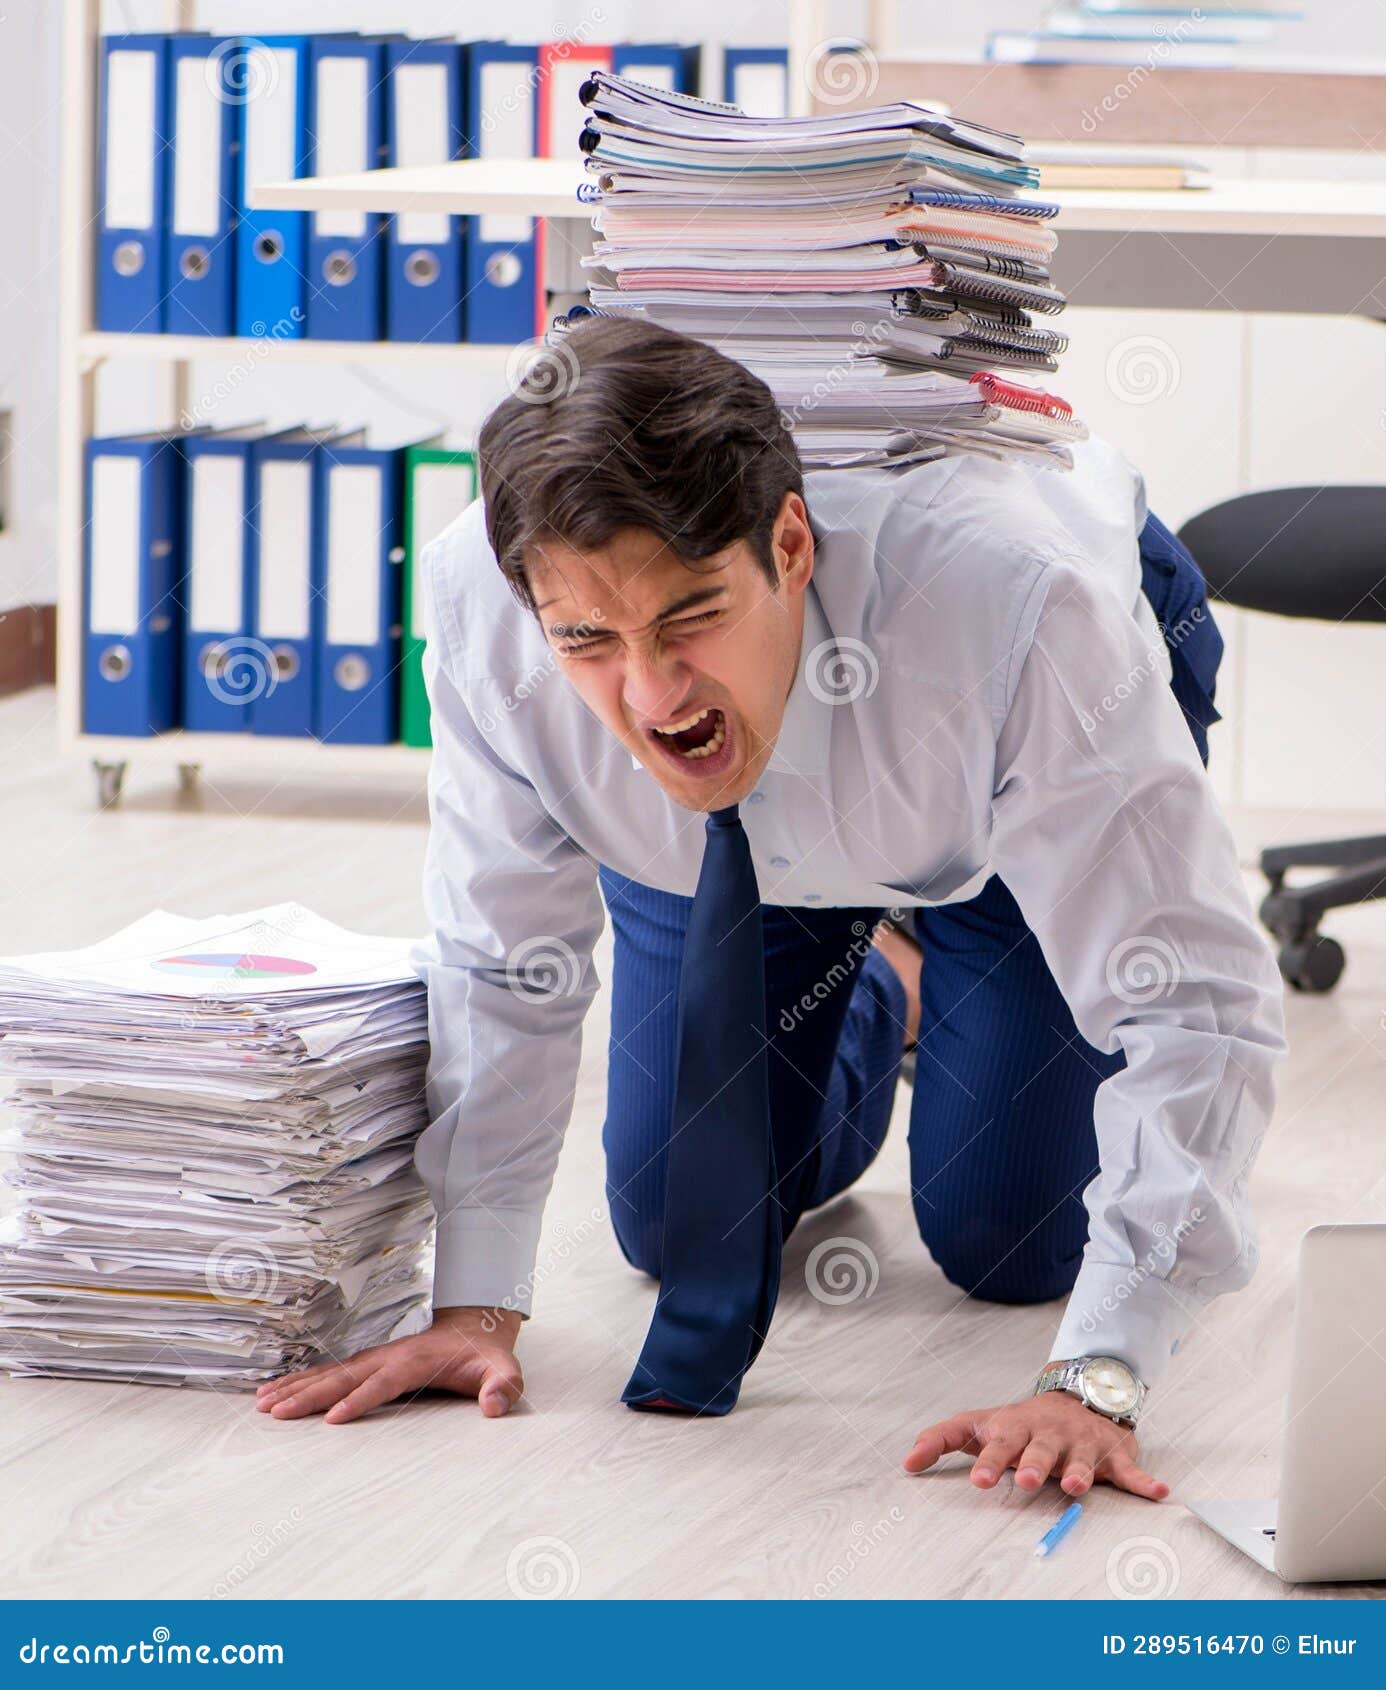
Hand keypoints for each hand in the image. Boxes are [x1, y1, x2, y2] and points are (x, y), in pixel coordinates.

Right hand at [254, 1306, 523, 1424]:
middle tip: (276, 1413)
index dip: (358, 1401)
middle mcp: (388, 1356)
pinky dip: (302, 1380)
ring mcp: (375, 1357)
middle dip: (309, 1395)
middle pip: (343, 1377)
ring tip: (263, 1403)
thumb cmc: (485, 1352)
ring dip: (296, 1387)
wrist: (476, 1324)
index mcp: (415, 1361)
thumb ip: (503, 1386)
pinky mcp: (368, 1361)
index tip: (331, 1420)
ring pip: (330, 1373)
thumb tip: (495, 1407)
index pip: (382, 1383)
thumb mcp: (504, 1369)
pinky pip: (330, 1372)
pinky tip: (277, 1390)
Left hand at [903, 1389, 1168, 1500]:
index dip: (988, 1462)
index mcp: (1015, 1429)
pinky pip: (1132, 1471)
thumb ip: (941, 1439)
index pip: (998, 1445)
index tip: (978, 1480)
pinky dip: (1145, 1482)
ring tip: (1077, 1488)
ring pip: (1083, 1460)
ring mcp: (1083, 1444)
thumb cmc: (1021, 1423)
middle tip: (1025, 1480)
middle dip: (1033, 1465)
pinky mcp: (1114, 1455)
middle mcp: (1049, 1435)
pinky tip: (1159, 1492)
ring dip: (1081, 1473)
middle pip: (1040, 1450)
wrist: (1078, 1395)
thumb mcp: (980, 1425)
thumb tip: (904, 1464)